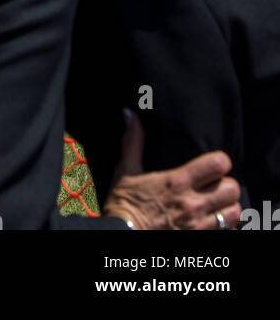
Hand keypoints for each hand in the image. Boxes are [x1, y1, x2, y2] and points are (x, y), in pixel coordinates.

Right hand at [102, 109, 241, 230]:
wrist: (121, 235)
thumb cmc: (124, 204)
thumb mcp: (126, 170)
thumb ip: (133, 141)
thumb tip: (129, 114)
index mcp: (177, 181)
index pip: (218, 164)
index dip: (220, 161)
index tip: (213, 164)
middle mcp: (192, 204)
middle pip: (232, 189)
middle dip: (227, 185)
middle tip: (216, 185)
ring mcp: (199, 225)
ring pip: (234, 213)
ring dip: (228, 207)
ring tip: (218, 205)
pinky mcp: (200, 240)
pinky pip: (228, 232)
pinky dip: (225, 227)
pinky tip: (214, 222)